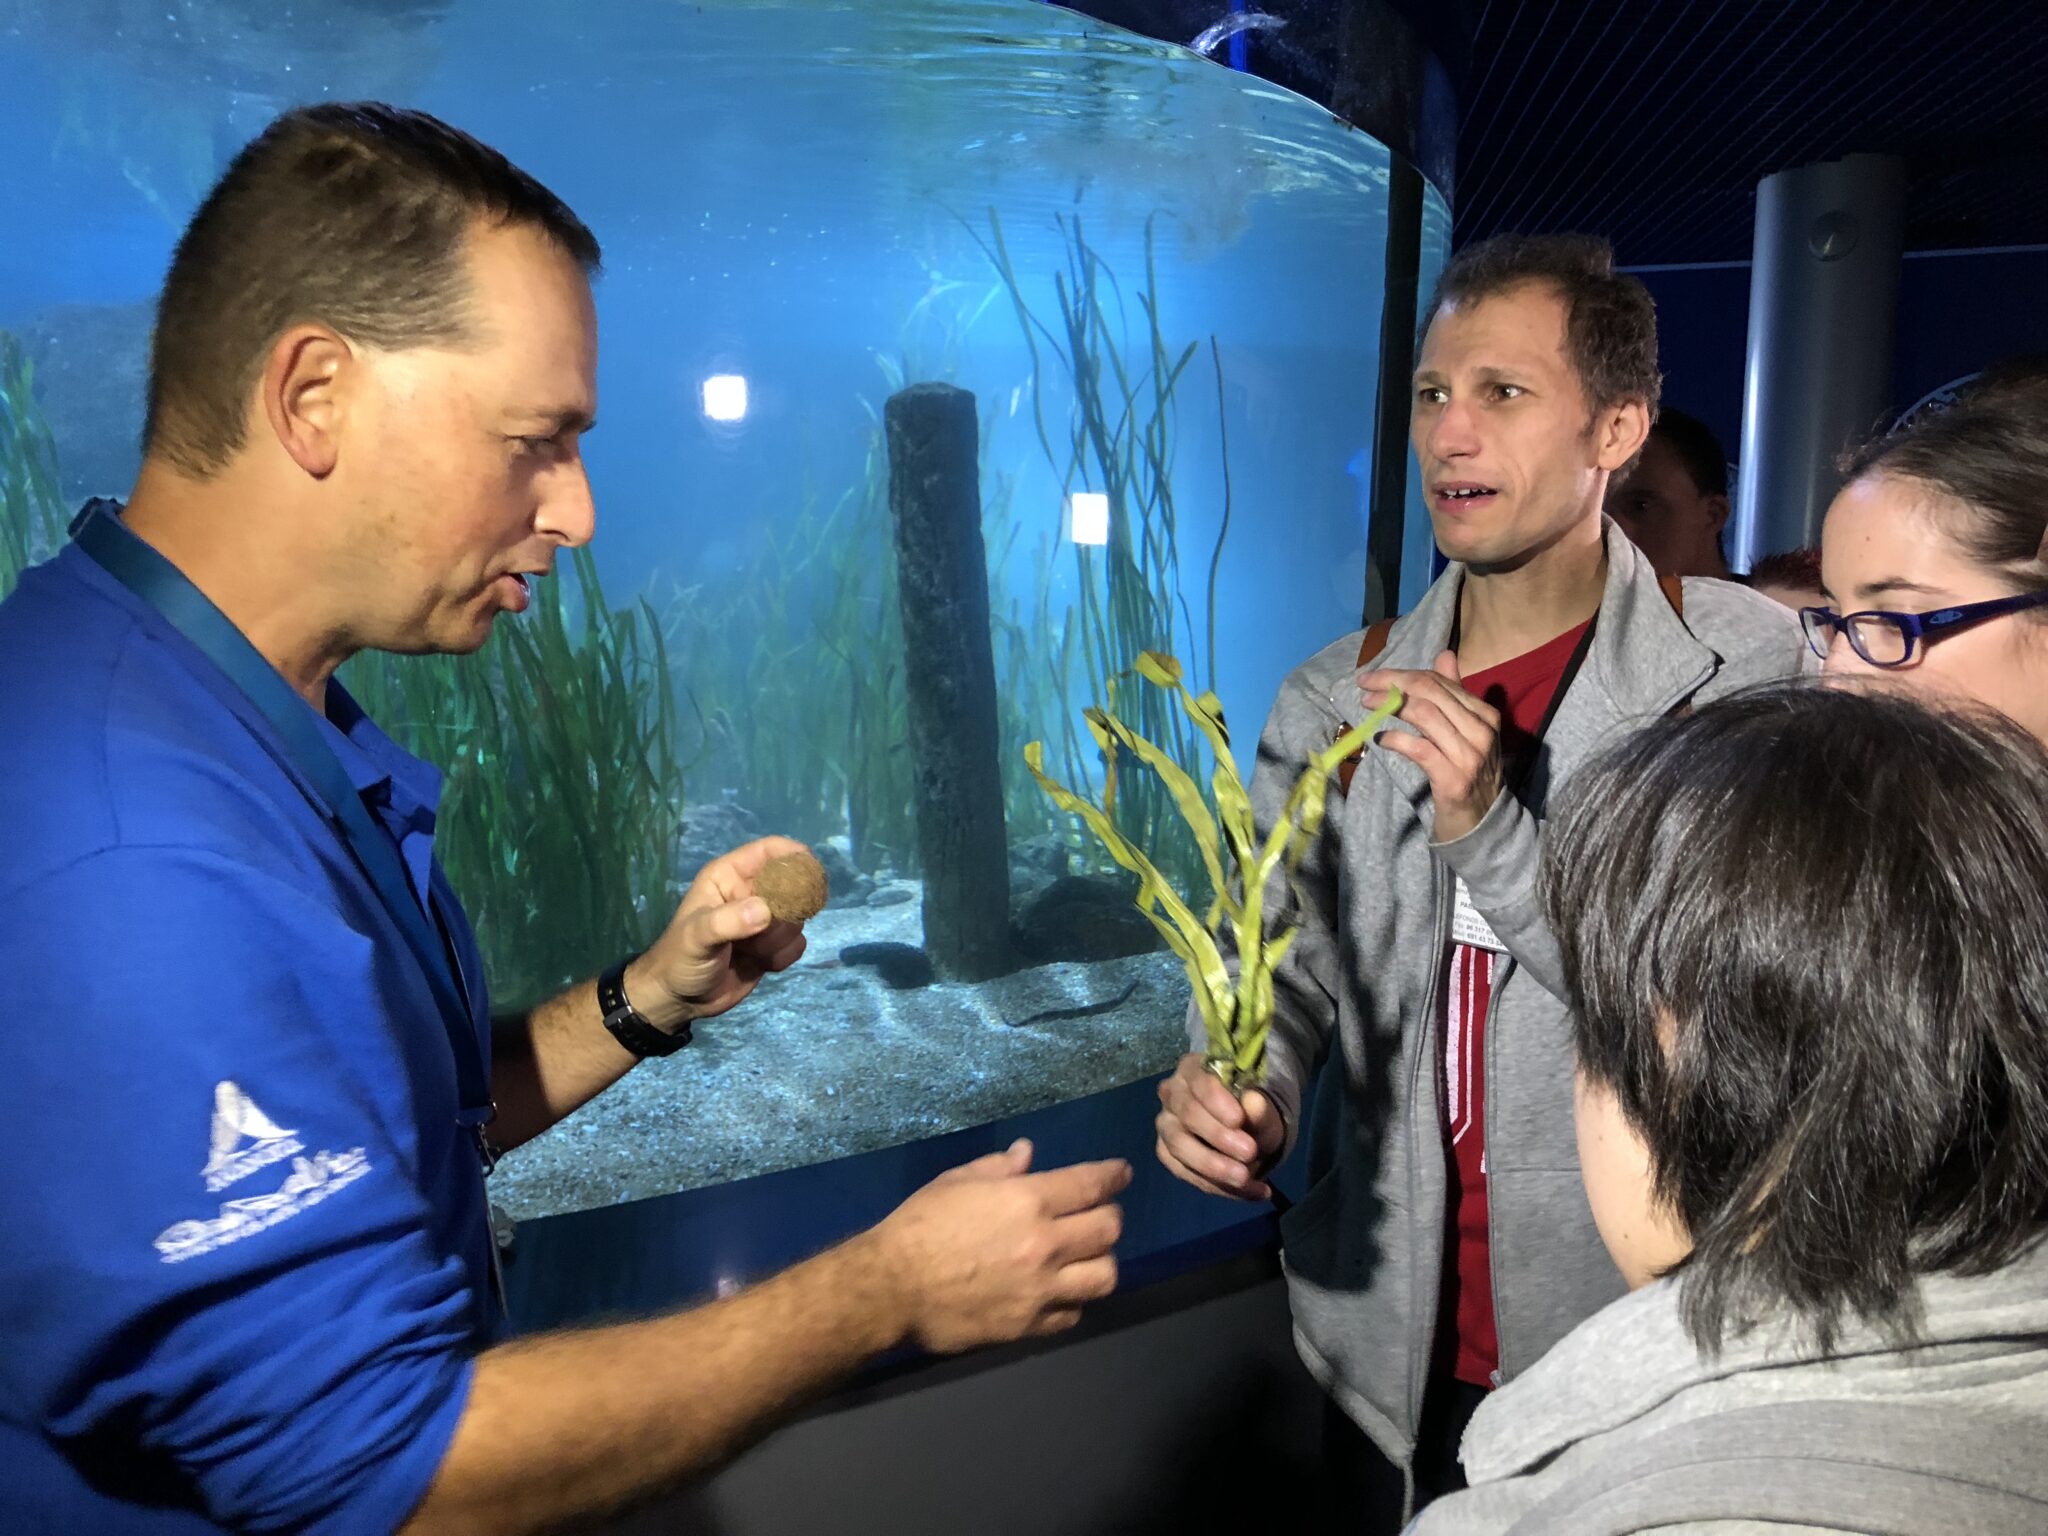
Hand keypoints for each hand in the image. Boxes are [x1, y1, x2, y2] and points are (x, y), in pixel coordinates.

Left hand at [627, 836, 811, 1030]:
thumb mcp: (697, 937)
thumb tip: (766, 911)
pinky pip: (797, 944)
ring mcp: (764, 920)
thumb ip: (728, 921)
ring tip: (753, 951)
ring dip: (780, 938)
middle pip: (793, 886)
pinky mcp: (773, 946)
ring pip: (797, 919)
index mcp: (729, 876)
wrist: (679, 999)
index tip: (812, 873)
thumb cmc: (680, 959)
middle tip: (767, 929)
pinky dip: (784, 956)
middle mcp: (750, 892)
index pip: (769, 851)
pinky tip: (761, 964)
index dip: (794, 856)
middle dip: (788, 910)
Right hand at [870, 1140, 1130, 1352]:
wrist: (891, 1287)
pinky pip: (1073, 1314)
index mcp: (1028, 1201)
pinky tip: (1060, 1292)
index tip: (1122, 1174)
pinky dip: (1073, 1301)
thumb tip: (1029, 1154)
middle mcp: (1045, 1244)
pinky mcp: (1030, 1326)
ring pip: (1105, 1276)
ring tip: (1086, 1257)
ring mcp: (1041, 1290)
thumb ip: (1000, 1168)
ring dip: (1101, 1262)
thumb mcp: (957, 1181)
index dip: (1114, 1176)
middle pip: (1109, 1229)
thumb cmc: (920, 1225)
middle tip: (1097, 1214)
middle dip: (1110, 1216)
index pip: (1092, 1184)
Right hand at [1155, 1053, 1284, 1200]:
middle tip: (1250, 1153)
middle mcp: (1173, 1093)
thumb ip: (1262, 1107)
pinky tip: (1247, 1191)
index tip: (1239, 1120)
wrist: (1252, 1130)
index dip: (1217, 1101)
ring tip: (1247, 1180)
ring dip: (1214, 1166)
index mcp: (1195, 1068)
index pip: (1200, 1081)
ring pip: (1179, 1146)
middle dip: (1219, 1137)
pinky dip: (1215, 1185)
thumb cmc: (1255, 1109)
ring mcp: (1167, 1124)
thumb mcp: (1267, 1108)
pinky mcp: (1167, 1153)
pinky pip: (1183, 1171)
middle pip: (1188, 1114)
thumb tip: (1254, 1103)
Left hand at [1359, 651, 1503, 842]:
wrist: (1482, 822)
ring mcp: (1470, 756)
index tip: (1375, 677)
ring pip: (1425, 715)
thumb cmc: (1468, 772)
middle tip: (1364, 685)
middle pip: (1431, 693)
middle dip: (1393, 684)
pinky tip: (1380, 738)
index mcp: (1485, 714)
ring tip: (1366, 705)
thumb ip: (1454, 694)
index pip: (1440, 682)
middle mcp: (1482, 731)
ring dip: (1390, 706)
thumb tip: (1445, 655)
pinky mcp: (1454, 779)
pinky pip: (1420, 750)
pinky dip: (1396, 740)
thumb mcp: (1466, 730)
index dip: (1403, 675)